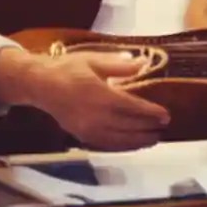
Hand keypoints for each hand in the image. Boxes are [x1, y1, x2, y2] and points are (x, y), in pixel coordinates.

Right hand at [23, 51, 170, 150]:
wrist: (40, 84)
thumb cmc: (68, 68)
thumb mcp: (94, 60)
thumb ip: (119, 65)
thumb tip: (143, 63)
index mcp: (98, 93)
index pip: (131, 106)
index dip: (150, 112)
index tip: (165, 114)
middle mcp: (94, 114)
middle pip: (128, 125)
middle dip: (148, 127)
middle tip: (164, 126)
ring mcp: (86, 128)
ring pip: (118, 139)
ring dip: (138, 141)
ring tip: (154, 139)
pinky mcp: (81, 135)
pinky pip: (106, 144)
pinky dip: (122, 146)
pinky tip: (132, 144)